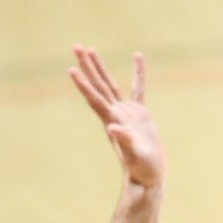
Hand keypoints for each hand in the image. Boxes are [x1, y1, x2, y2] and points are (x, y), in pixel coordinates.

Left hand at [70, 46, 165, 189]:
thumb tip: (113, 128)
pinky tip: (137, 56)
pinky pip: (138, 88)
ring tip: (90, 49)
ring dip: (99, 67)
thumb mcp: (135, 156)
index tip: (72, 69)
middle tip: (76, 47)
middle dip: (86, 66)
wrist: (150, 176)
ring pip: (110, 84)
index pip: (95, 99)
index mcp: (112, 121)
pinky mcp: (140, 114)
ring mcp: (126, 113)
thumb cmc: (143, 169)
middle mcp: (115, 114)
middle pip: (98, 85)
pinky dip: (138, 72)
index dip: (84, 85)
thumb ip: (125, 142)